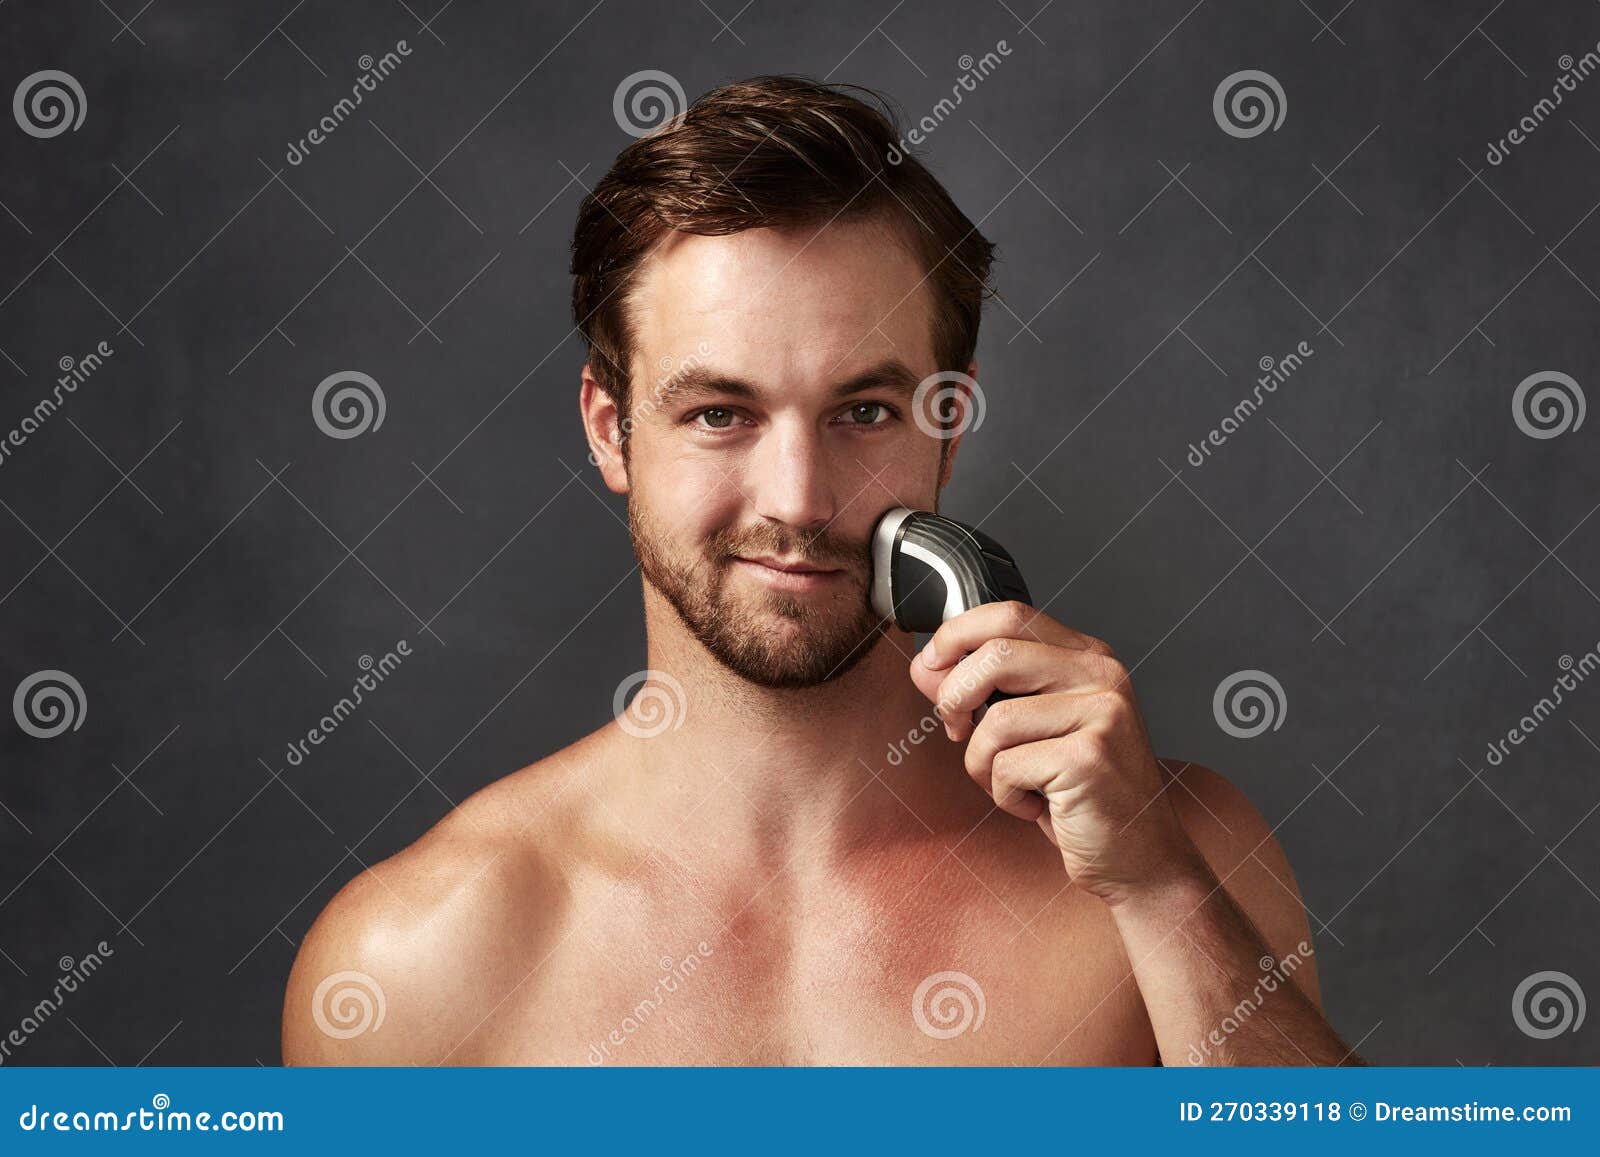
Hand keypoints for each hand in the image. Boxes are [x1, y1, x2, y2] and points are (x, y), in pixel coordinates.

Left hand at [907, 601, 1206, 905]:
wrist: (1139, 856)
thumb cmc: (1080, 793)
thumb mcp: (1028, 730)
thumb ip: (980, 691)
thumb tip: (926, 666)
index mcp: (1088, 658)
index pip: (1010, 615)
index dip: (956, 635)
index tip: (931, 665)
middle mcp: (1102, 675)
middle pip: (996, 654)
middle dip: (955, 697)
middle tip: (958, 731)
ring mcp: (1101, 714)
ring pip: (995, 721)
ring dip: (983, 764)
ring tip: (1013, 784)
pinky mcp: (1089, 758)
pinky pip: (1007, 766)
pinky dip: (1005, 796)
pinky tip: (1038, 806)